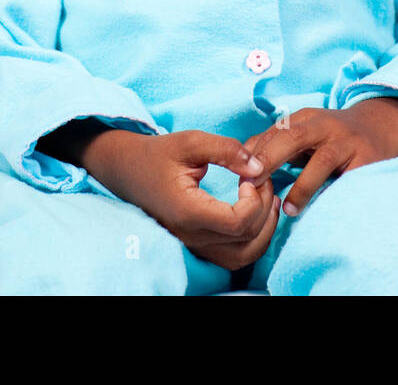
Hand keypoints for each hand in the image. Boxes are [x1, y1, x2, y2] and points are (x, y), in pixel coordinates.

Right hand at [82, 129, 279, 270]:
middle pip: (246, 238)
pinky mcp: (198, 244)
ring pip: (244, 255)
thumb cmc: (159, 154)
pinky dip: (253, 240)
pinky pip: (234, 256)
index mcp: (189, 211)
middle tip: (263, 179)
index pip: (237, 222)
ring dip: (264, 230)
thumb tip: (258, 167)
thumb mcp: (191, 141)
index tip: (250, 175)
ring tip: (268, 199)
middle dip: (264, 207)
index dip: (255, 199)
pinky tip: (257, 212)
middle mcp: (192, 236)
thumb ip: (226, 150)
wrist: (129, 170)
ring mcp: (194, 244)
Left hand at [241, 99, 397, 217]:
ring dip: (302, 187)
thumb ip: (277, 146)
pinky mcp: (368, 160)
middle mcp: (326, 125)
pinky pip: (348, 180)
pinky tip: (322, 210)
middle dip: (269, 157)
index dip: (253, 155)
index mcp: (305, 118)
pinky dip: (334, 194)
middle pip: (293, 137)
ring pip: (322, 161)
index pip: (272, 134)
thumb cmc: (334, 136)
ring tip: (288, 209)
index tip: (238, 178)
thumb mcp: (306, 133)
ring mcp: (348, 142)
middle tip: (252, 182)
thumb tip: (242, 167)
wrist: (385, 125)